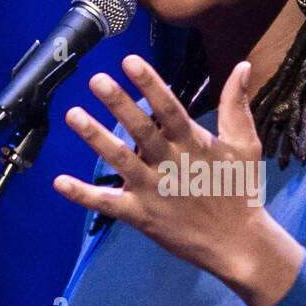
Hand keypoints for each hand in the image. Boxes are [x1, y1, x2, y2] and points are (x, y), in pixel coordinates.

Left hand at [51, 54, 303, 305]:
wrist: (238, 244)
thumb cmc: (240, 191)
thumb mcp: (246, 145)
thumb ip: (236, 106)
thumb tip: (243, 66)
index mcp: (194, 144)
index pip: (170, 109)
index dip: (150, 85)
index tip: (130, 61)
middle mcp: (171, 164)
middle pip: (142, 130)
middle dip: (119, 105)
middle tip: (97, 80)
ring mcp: (154, 191)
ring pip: (121, 161)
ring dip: (96, 138)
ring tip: (73, 115)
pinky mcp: (141, 216)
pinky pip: (107, 203)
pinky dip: (83, 194)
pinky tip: (59, 182)